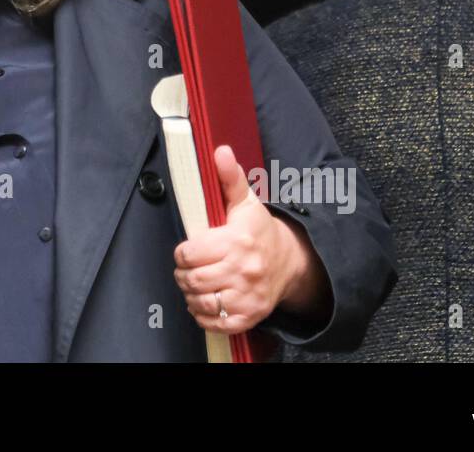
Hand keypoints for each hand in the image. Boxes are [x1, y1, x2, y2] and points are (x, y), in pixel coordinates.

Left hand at [173, 145, 327, 334]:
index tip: (188, 250)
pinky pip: (213, 322)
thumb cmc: (259, 231)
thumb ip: (229, 177)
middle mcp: (243, 271)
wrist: (290, 263)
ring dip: (191, 294)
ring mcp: (246, 297)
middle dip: (183, 274)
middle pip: (192, 280)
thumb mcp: (244, 202)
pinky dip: (203, 314)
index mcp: (237, 242)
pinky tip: (207, 300)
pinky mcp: (248, 316)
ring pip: (199, 302)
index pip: (190, 253)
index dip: (183, 252)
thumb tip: (219, 152)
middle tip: (189, 268)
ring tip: (196, 283)